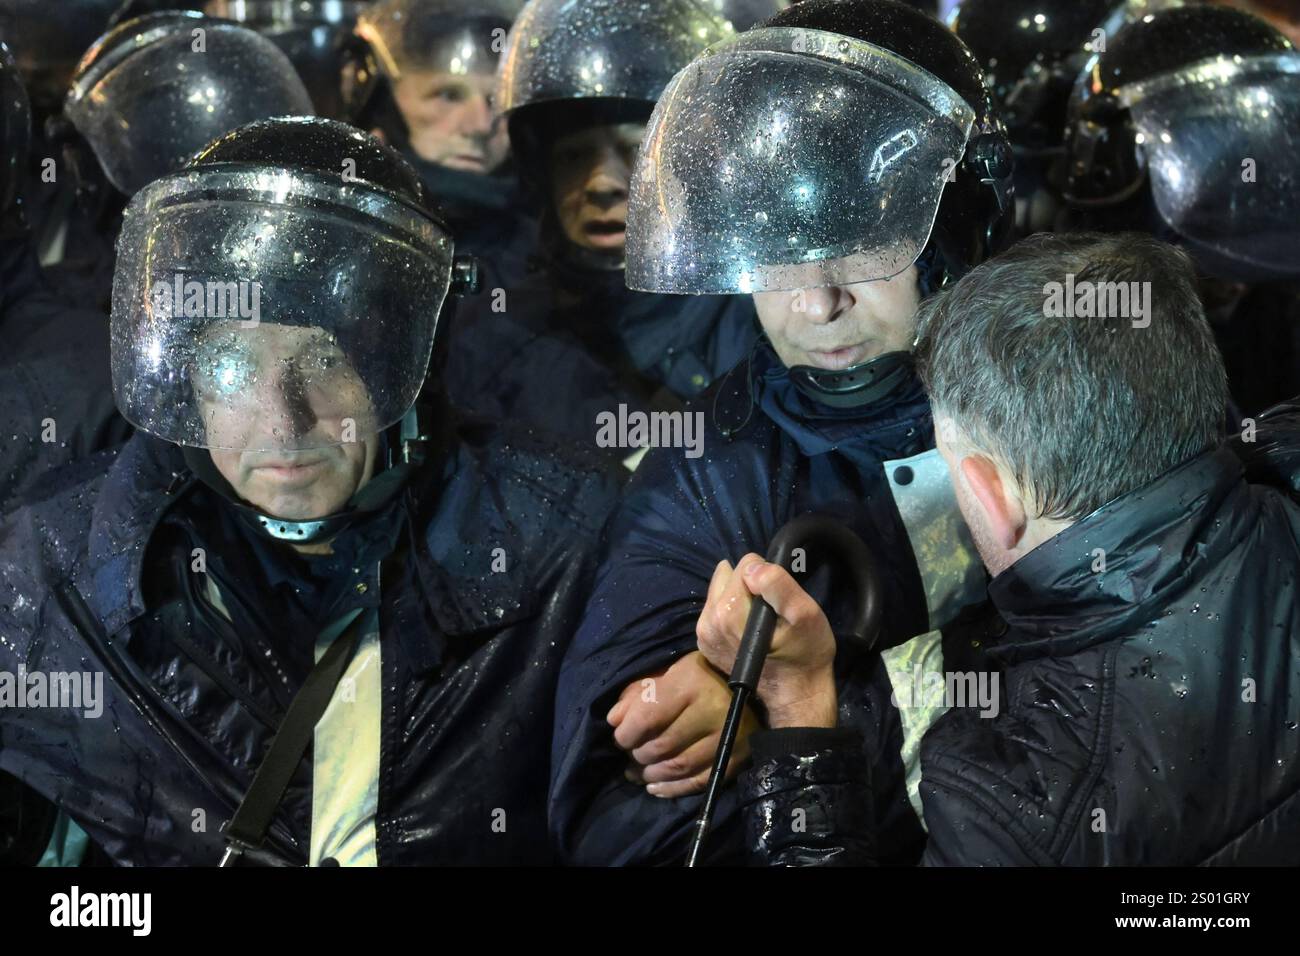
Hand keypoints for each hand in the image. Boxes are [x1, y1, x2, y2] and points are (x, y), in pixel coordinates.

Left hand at [607, 651, 759, 797]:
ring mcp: (728, 736)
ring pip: (679, 766)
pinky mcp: (738, 757)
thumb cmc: (701, 676)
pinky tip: (656, 787)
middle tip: (631, 756)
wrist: (752, 684)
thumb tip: (614, 720)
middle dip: (639, 755)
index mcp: (690, 682)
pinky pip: (700, 781)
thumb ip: (638, 693)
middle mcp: (712, 708)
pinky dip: (673, 789)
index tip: (620, 738)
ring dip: (653, 775)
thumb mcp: (668, 673)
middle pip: (662, 745)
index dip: (626, 734)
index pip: (648, 717)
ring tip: (640, 773)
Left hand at [695, 553, 837, 728]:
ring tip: (762, 621)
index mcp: (728, 613)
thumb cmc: (806, 653)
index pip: (745, 565)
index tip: (779, 599)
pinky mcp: (706, 644)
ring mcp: (704, 636)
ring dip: (741, 598)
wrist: (797, 694)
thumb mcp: (804, 614)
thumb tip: (751, 566)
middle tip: (771, 611)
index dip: (767, 576)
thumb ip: (777, 585)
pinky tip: (749, 629)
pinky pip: (716, 609)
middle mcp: (708, 622)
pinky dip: (733, 612)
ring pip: (721, 590)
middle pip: (728, 576)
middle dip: (751, 586)